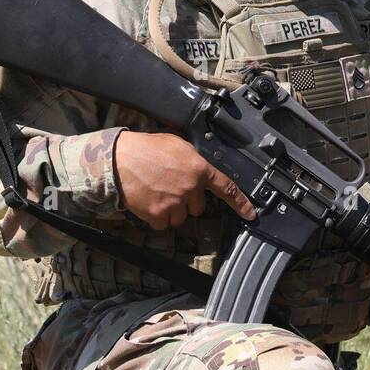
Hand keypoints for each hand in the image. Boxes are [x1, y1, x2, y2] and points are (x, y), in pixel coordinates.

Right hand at [114, 130, 256, 229]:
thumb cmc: (145, 148)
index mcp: (199, 168)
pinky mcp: (158, 214)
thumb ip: (193, 158)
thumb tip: (199, 168)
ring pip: (180, 218)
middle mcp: (190, 187)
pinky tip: (149, 202)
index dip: (240, 203)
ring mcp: (174, 202)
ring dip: (171, 210)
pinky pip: (164, 225)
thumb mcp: (177, 144)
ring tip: (157, 192)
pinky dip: (157, 218)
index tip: (251, 214)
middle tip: (170, 187)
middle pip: (198, 207)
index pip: (226, 187)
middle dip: (187, 201)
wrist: (118, 159)